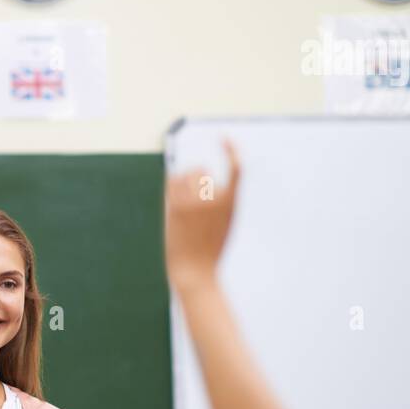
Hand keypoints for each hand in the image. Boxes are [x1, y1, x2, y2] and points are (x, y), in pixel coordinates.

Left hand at [164, 139, 240, 290]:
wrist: (194, 270)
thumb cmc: (209, 250)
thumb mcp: (222, 223)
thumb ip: (216, 200)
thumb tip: (199, 174)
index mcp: (231, 203)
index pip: (237, 168)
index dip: (232, 150)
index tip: (224, 138)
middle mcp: (214, 199)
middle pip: (201, 170)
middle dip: (196, 178)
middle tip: (194, 197)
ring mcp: (193, 202)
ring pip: (184, 175)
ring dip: (183, 182)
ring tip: (185, 202)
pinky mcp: (176, 207)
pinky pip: (172, 181)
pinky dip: (172, 183)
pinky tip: (174, 194)